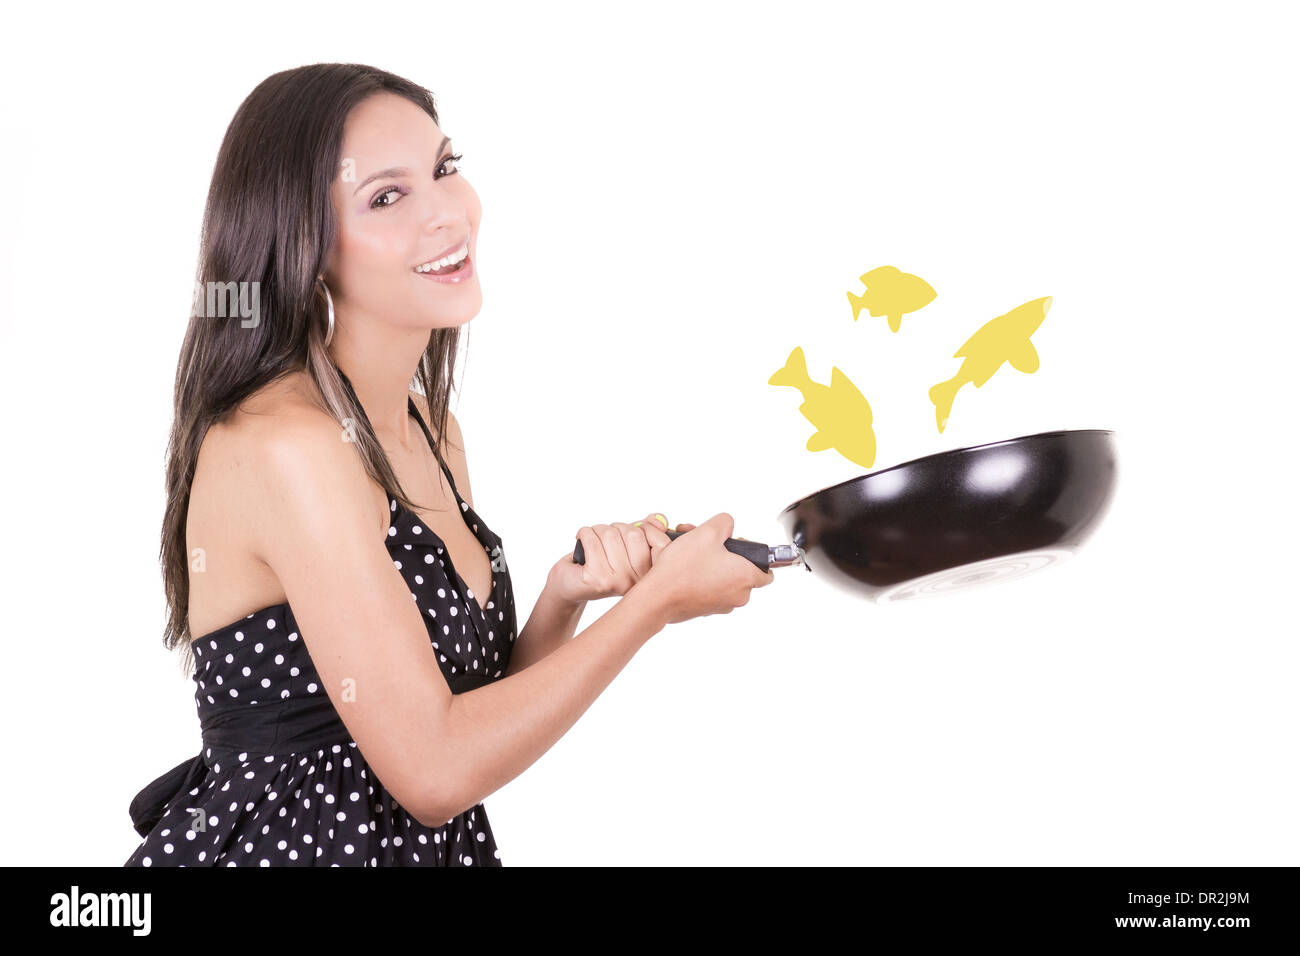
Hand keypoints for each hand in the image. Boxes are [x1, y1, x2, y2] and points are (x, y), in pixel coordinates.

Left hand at [548, 513, 678, 605]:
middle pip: (632, 533)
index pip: (661, 542)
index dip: (645, 528)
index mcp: (650, 573)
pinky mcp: (596, 579)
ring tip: (592, 544)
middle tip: (605, 539)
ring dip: (596, 530)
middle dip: (615, 528)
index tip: (629, 532)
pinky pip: (591, 539)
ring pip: (610, 534)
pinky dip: (583, 533)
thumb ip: (644, 530)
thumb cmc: (600, 561)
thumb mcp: (625, 545)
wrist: (570, 584)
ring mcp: (617, 582)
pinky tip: (581, 542)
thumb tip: (659, 519)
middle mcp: (638, 581)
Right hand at [636, 513, 774, 624]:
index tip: (743, 548)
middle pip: (741, 571)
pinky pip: (710, 589)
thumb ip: (725, 522)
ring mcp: (721, 605)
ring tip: (691, 550)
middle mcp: (738, 596)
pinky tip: (685, 566)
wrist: (657, 597)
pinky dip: (701, 578)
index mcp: (746, 578)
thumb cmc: (682, 569)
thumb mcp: (707, 531)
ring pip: (723, 579)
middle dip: (725, 554)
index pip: (768, 572)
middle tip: (707, 542)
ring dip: (711, 563)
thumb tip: (728, 526)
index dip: (757, 556)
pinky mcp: (705, 610)